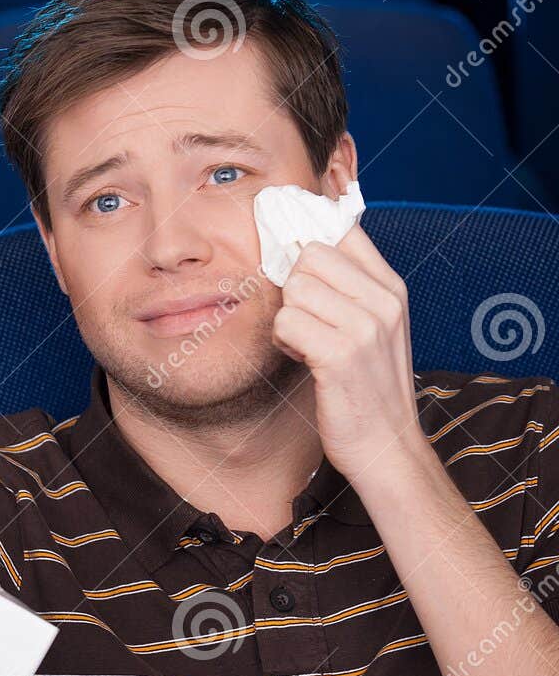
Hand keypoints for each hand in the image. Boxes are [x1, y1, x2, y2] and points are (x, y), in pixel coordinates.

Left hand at [270, 224, 429, 484]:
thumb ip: (348, 286)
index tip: (296, 266)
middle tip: (306, 323)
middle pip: (309, 255)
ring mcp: (365, 327)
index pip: (342, 230)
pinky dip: (283, 342)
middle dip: (295, 288)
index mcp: (392, 287)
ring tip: (306, 344)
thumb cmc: (368, 386)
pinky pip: (286, 322)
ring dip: (287, 319)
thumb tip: (299, 247)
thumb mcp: (373, 327)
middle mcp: (384, 301)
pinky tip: (302, 359)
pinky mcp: (341, 354)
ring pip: (294, 289)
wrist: (386, 445)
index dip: (307, 242)